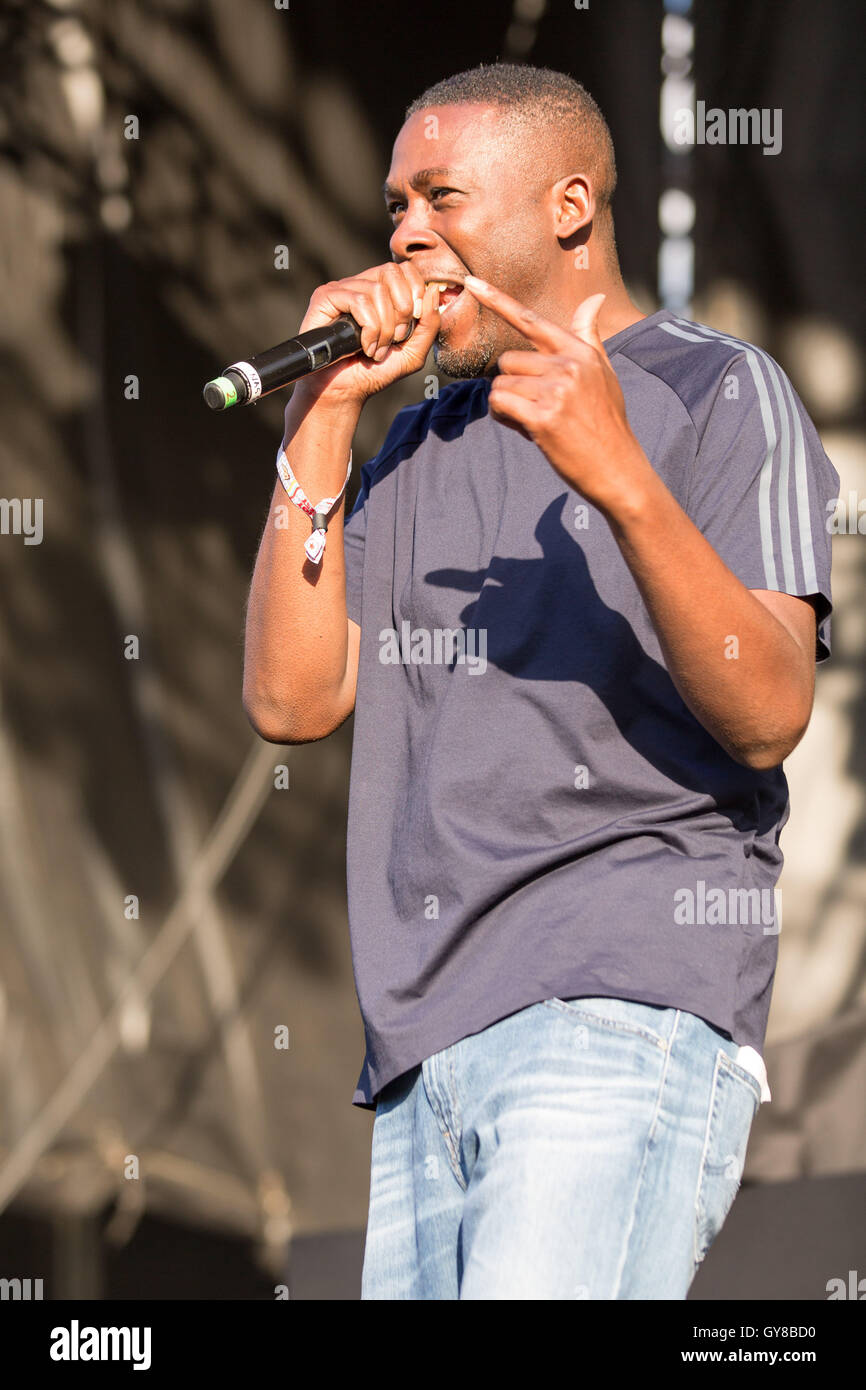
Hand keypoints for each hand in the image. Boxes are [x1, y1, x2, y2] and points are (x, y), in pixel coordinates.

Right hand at [289, 262, 442, 410]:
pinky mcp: (325, 297)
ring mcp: (342, 289)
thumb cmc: (375, 372)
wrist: (345, 391)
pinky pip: (358, 301)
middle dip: (402, 310)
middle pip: (392, 272)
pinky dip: (369, 329)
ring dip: (383, 329)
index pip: (406, 269)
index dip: (415, 294)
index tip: (410, 327)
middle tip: (395, 338)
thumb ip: (430, 323)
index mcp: (381, 290)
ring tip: (376, 350)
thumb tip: (433, 289)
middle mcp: (361, 284)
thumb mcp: (413, 351)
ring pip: (376, 291)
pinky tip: (364, 347)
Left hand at [462, 276, 646, 510]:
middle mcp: (568, 365)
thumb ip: (589, 337)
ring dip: (508, 406)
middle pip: (508, 362)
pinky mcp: (543, 417)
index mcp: (580, 352)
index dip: (497, 300)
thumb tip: (595, 299)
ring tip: (536, 421)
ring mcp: (556, 391)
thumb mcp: (604, 374)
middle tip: (537, 408)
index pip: (532, 320)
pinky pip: (500, 406)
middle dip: (513, 387)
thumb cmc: (606, 422)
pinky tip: (527, 429)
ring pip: (501, 386)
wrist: (617, 468)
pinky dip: (505, 419)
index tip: (471, 282)